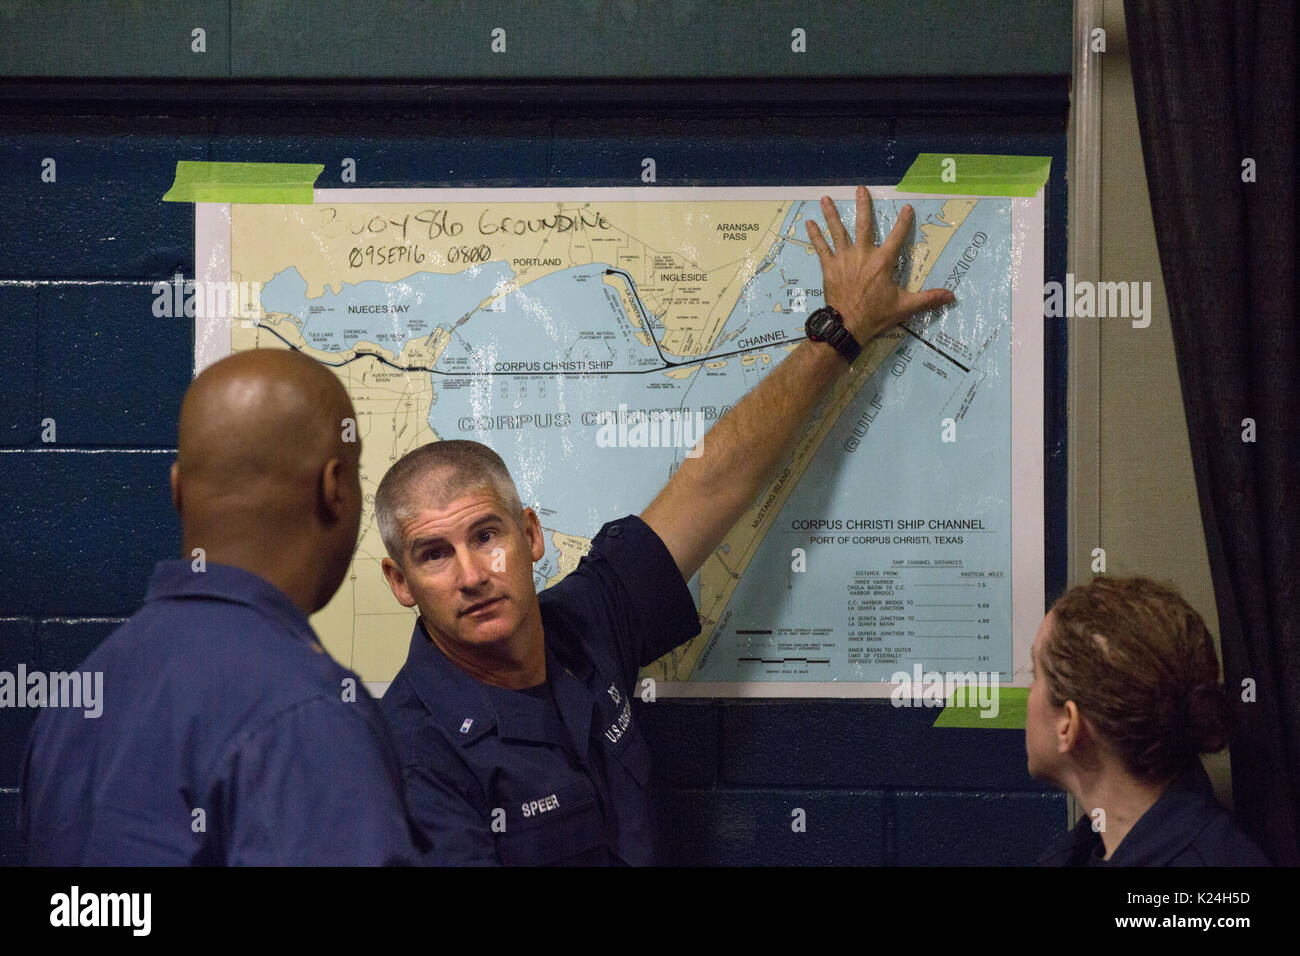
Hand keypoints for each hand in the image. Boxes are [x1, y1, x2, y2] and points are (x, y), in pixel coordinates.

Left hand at [805, 186, 955, 342]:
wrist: (847, 325)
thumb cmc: (876, 315)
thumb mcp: (905, 307)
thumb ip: (928, 298)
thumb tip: (951, 296)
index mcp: (883, 261)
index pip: (898, 236)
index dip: (903, 221)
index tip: (907, 207)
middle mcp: (863, 254)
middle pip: (863, 225)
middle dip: (863, 206)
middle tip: (860, 189)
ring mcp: (844, 259)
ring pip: (838, 232)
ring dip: (831, 215)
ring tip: (825, 199)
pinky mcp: (829, 267)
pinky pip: (821, 248)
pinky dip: (815, 236)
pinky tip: (808, 223)